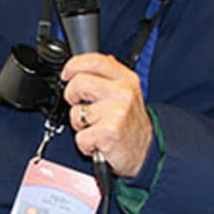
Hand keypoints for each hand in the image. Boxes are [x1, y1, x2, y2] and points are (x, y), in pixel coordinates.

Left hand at [61, 53, 151, 177]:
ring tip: (95, 127)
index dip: (74, 65)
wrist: (147, 152)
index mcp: (126, 79)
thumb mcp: (127, 92)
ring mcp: (116, 112)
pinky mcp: (109, 132)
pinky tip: (98, 142)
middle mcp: (123, 92)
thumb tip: (84, 65)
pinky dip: (85, 144)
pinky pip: (80, 137)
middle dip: (71, 96)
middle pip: (78, 83)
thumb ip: (108, 76)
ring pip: (76, 112)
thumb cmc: (131, 123)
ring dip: (79, 124)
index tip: (66, 74)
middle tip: (82, 106)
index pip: (95, 61)